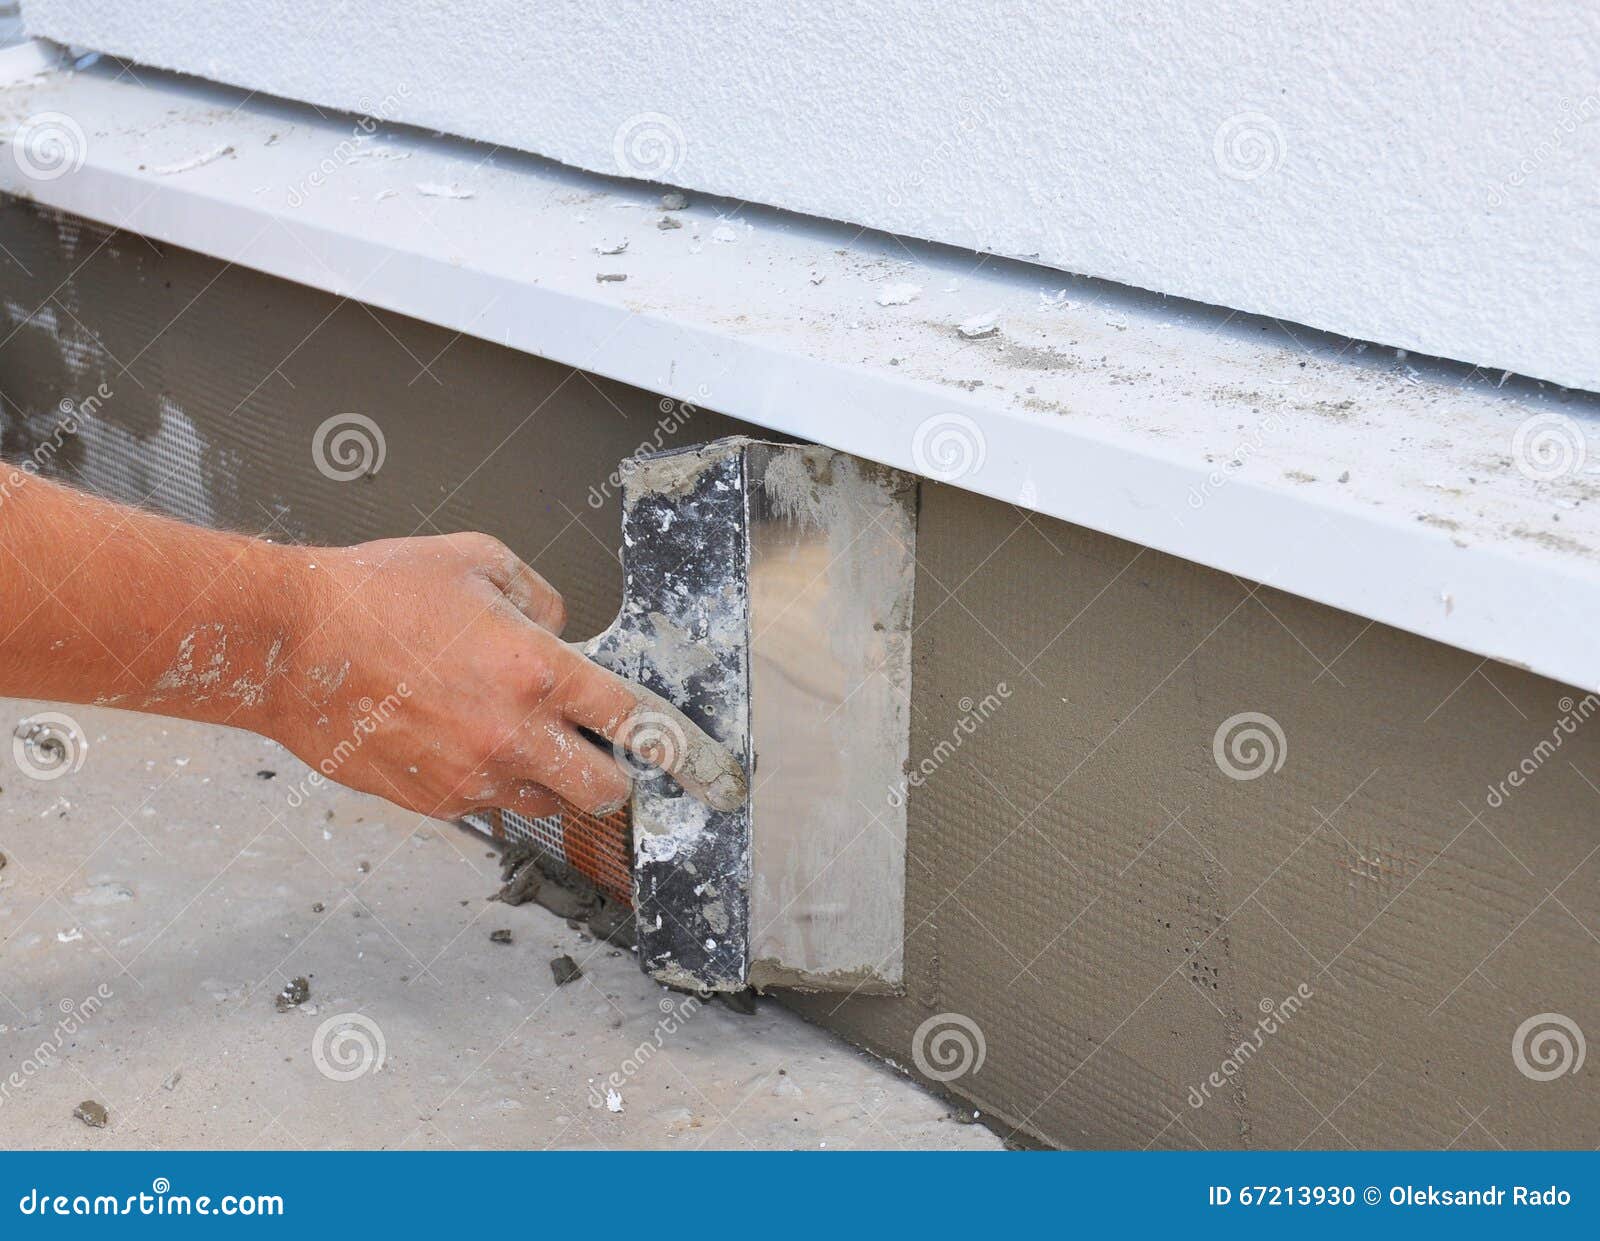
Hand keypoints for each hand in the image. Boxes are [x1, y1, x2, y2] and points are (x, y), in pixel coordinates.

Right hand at [267, 532, 745, 820]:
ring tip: (509, 736)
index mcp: (536, 671)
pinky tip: (454, 740)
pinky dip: (487, 783)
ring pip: (545, 805)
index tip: (710, 770)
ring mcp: (470, 777)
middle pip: (604, 791)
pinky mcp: (431, 802)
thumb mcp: (477, 563)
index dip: (682, 748)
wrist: (284, 645)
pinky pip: (485, 805)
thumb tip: (561, 631)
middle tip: (597, 752)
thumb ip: (541, 598)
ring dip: (547, 780)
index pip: (636, 723)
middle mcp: (512, 735)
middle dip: (612, 776)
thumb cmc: (373, 595)